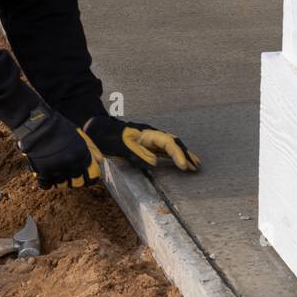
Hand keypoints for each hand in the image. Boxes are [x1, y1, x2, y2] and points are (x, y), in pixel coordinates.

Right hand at [13, 105, 103, 189]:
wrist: (38, 124)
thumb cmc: (59, 129)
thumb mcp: (80, 136)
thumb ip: (91, 149)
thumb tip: (99, 162)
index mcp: (83, 155)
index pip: (93, 177)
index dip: (89, 177)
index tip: (84, 177)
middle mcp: (72, 164)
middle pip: (78, 183)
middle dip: (74, 179)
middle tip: (68, 173)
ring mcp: (58, 169)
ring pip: (62, 185)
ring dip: (59, 180)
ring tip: (55, 170)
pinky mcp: (43, 172)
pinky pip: (47, 185)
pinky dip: (46, 181)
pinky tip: (46, 173)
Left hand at [84, 115, 200, 172]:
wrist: (99, 130)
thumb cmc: (109, 137)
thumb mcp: (121, 146)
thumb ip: (138, 155)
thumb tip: (155, 163)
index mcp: (148, 133)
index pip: (168, 143)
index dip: (178, 154)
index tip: (184, 166)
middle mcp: (152, 135)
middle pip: (174, 143)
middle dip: (186, 155)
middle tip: (196, 167)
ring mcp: (150, 140)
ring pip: (172, 146)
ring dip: (183, 155)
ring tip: (195, 165)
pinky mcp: (147, 145)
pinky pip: (165, 150)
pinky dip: (174, 156)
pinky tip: (180, 163)